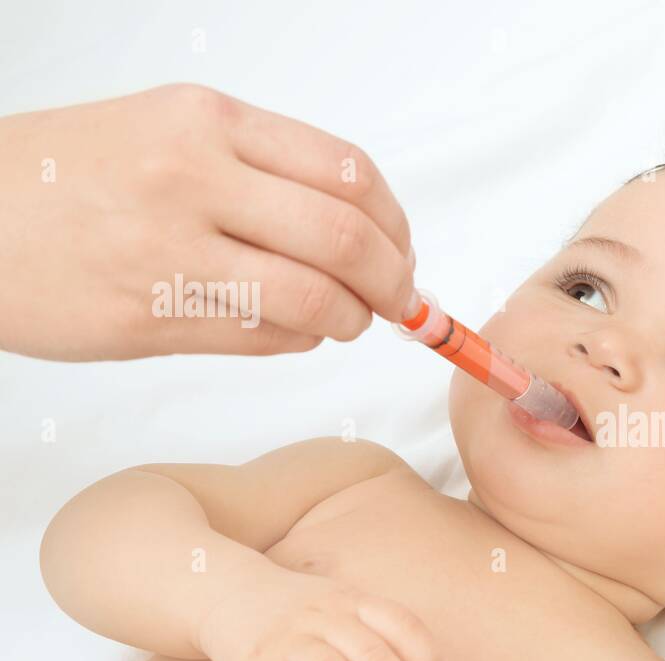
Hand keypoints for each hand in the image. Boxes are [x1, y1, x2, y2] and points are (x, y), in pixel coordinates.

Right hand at [0, 83, 419, 359]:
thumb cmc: (67, 179)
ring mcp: (171, 251)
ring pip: (314, 299)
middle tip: (401, 300)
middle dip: (395, 281)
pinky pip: (265, 339)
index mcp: (206, 121)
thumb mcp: (164, 132)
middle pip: (346, 238)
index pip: (347, 171)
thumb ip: (259, 169)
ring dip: (351, 320)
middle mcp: (193, 178)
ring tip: (347, 321)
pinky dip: (301, 341)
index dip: (395, 221)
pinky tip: (294, 332)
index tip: (404, 248)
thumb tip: (359, 225)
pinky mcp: (151, 317)